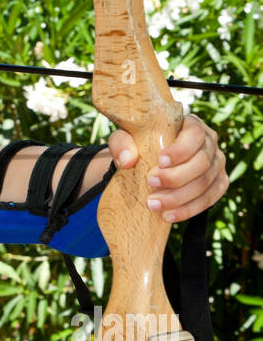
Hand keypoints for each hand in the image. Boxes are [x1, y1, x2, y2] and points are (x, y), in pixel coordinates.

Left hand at [107, 113, 227, 222]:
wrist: (148, 162)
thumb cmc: (140, 144)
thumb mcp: (125, 138)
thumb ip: (122, 144)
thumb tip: (127, 160)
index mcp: (192, 124)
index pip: (195, 135)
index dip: (181, 150)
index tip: (160, 162)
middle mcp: (210, 143)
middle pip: (202, 162)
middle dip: (176, 177)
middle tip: (151, 184)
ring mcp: (217, 164)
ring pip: (205, 184)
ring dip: (179, 198)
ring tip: (153, 205)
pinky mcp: (218, 184)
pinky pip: (210, 199)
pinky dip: (189, 210)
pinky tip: (168, 216)